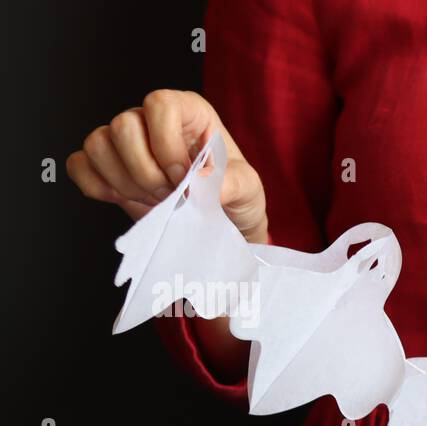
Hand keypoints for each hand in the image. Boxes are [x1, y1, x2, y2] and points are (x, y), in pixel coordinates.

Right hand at [66, 89, 266, 242]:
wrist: (222, 221)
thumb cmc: (235, 195)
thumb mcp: (248, 189)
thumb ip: (232, 183)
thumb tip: (201, 184)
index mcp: (188, 111)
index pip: (159, 104)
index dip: (166, 144)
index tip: (184, 177)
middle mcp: (150, 119)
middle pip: (122, 126)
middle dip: (145, 171)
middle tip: (170, 196)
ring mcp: (124, 141)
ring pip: (97, 145)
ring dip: (125, 182)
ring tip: (154, 201)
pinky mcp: (105, 165)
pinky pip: (79, 165)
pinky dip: (97, 187)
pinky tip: (126, 200)